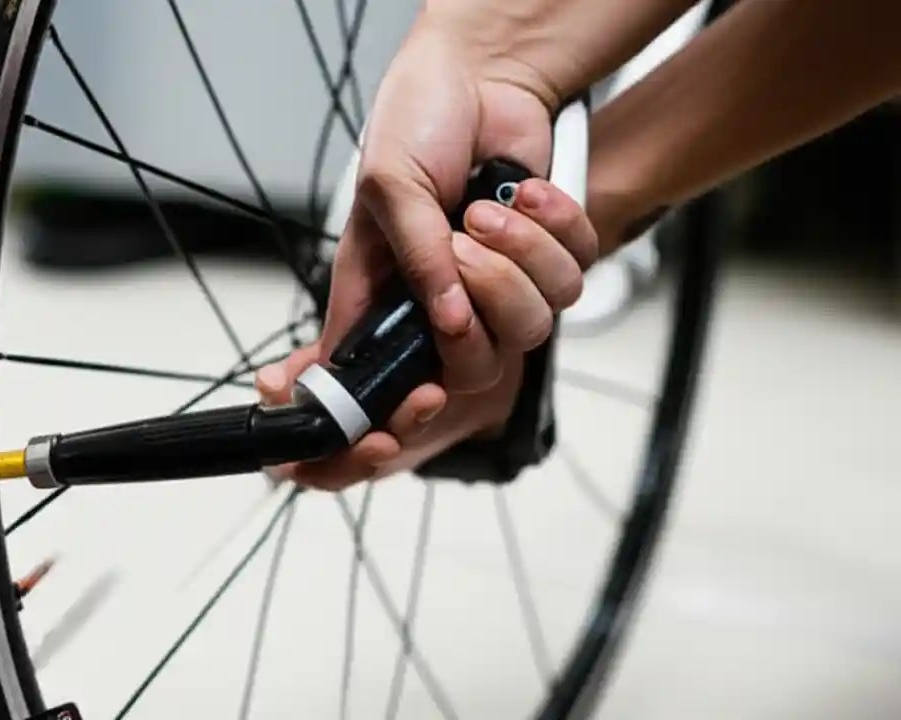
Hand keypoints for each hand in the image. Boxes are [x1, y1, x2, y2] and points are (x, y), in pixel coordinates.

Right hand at [266, 14, 596, 489]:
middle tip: (461, 238)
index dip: (408, 409)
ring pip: (538, 323)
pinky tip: (525, 192)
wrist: (480, 76)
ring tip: (490, 206)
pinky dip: (556, 225)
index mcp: (389, 300)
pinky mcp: (548, 259)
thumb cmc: (416, 124)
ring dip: (521, 252)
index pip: (392, 385)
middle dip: (487, 296)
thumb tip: (447, 321)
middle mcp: (445, 304)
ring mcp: (500, 286)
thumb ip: (415, 259)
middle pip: (484, 365)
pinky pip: (575, 274)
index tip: (425, 391)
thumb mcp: (390, 186)